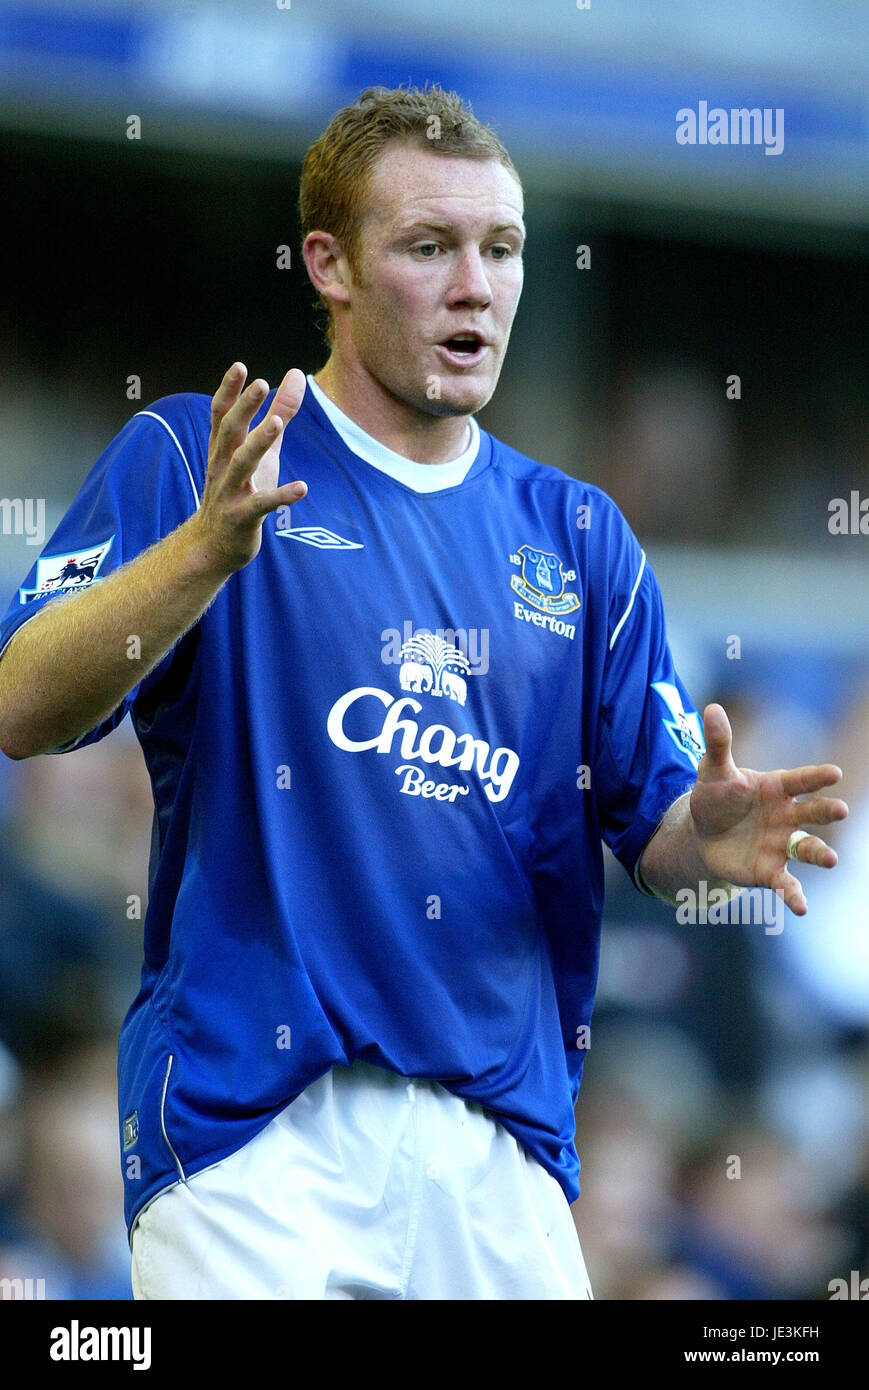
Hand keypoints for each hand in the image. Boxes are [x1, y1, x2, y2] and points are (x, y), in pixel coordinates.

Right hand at [195, 363, 307, 574]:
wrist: (213, 544)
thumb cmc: (241, 490)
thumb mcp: (261, 451)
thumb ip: (279, 413)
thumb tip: (298, 375)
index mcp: (223, 449)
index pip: (221, 415)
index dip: (229, 391)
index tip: (239, 366)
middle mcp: (222, 466)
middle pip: (230, 432)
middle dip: (244, 408)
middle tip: (260, 384)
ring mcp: (230, 492)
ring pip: (242, 464)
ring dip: (259, 443)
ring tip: (277, 423)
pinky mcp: (242, 517)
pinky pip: (261, 505)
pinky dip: (281, 496)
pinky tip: (302, 488)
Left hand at [689, 703, 848, 914]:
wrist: (703, 836)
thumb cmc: (716, 798)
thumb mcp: (713, 770)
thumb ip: (718, 743)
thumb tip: (711, 708)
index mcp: (777, 788)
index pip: (801, 780)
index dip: (816, 777)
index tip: (834, 773)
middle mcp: (787, 816)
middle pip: (811, 813)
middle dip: (826, 811)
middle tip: (840, 810)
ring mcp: (781, 845)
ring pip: (806, 849)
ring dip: (819, 854)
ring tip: (831, 860)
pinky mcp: (770, 871)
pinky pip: (785, 884)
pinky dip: (794, 895)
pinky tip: (800, 907)